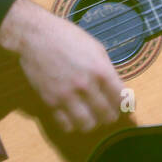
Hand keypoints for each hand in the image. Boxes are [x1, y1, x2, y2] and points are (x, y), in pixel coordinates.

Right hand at [0, 0, 125, 134]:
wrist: (35, 37)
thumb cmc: (67, 37)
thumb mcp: (95, 48)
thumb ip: (106, 69)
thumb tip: (115, 88)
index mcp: (101, 70)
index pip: (121, 99)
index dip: (126, 104)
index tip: (125, 105)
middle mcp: (86, 86)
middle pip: (107, 115)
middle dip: (111, 116)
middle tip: (108, 113)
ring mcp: (67, 96)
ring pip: (87, 125)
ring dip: (92, 124)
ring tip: (91, 118)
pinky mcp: (50, 101)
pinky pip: (66, 125)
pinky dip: (72, 125)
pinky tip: (73, 117)